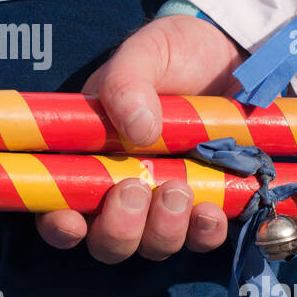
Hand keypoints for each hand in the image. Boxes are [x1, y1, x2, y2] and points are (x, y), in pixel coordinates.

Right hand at [36, 14, 248, 263]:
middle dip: (118, 230)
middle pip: (107, 241)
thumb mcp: (146, 52)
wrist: (237, 50)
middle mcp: (124, 187)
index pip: (60, 205)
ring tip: (178, 190)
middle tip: (134, 189)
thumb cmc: (178, 50)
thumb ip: (126, 83)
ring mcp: (167, 202)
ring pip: (153, 246)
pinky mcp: (210, 204)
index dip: (59, 225)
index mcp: (92, 153)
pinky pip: (203, 239)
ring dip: (162, 231)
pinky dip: (205, 233)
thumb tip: (137, 130)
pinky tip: (212, 210)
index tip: (70, 219)